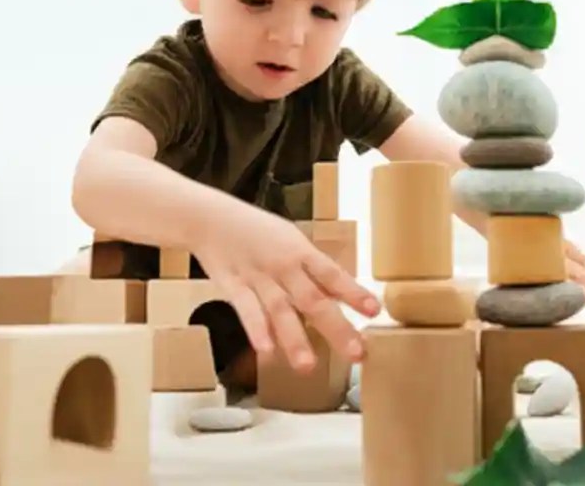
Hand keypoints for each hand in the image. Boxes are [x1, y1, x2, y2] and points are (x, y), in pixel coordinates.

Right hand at [191, 208, 380, 372]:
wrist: (211, 218)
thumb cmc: (258, 232)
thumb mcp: (291, 241)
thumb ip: (313, 270)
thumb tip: (342, 295)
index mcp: (301, 252)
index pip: (332, 274)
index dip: (353, 292)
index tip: (374, 311)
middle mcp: (283, 266)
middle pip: (313, 299)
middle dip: (336, 327)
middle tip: (356, 353)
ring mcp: (257, 277)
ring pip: (279, 310)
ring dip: (295, 339)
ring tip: (308, 367)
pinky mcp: (232, 286)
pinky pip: (245, 310)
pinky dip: (256, 330)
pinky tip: (266, 351)